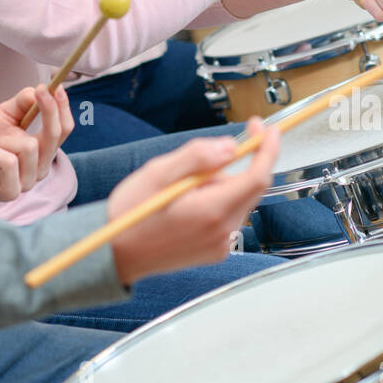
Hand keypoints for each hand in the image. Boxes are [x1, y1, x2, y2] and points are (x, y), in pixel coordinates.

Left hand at [0, 85, 72, 203]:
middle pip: (55, 136)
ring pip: (29, 146)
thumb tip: (40, 90)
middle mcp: (40, 167)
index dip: (63, 107)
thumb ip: (24, 103)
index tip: (55, 86)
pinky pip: (9, 161)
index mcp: (43, 149)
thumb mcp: (5, 115)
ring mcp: (27, 182)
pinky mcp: (11, 192)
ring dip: (5, 140)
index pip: (64, 129)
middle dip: (48, 110)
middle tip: (38, 91)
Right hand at [108, 128, 279, 284]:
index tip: (264, 128)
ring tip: (184, 190)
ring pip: (239, 201)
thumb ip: (197, 157)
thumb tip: (230, 146)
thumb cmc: (132, 213)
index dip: (266, 148)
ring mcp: (221, 244)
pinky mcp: (216, 251)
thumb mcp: (158, 173)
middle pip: (250, 187)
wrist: (116, 254)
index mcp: (212, 210)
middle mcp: (223, 231)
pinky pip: (229, 217)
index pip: (258, 176)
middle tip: (199, 162)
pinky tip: (188, 205)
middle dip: (234, 167)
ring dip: (222, 186)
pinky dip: (218, 202)